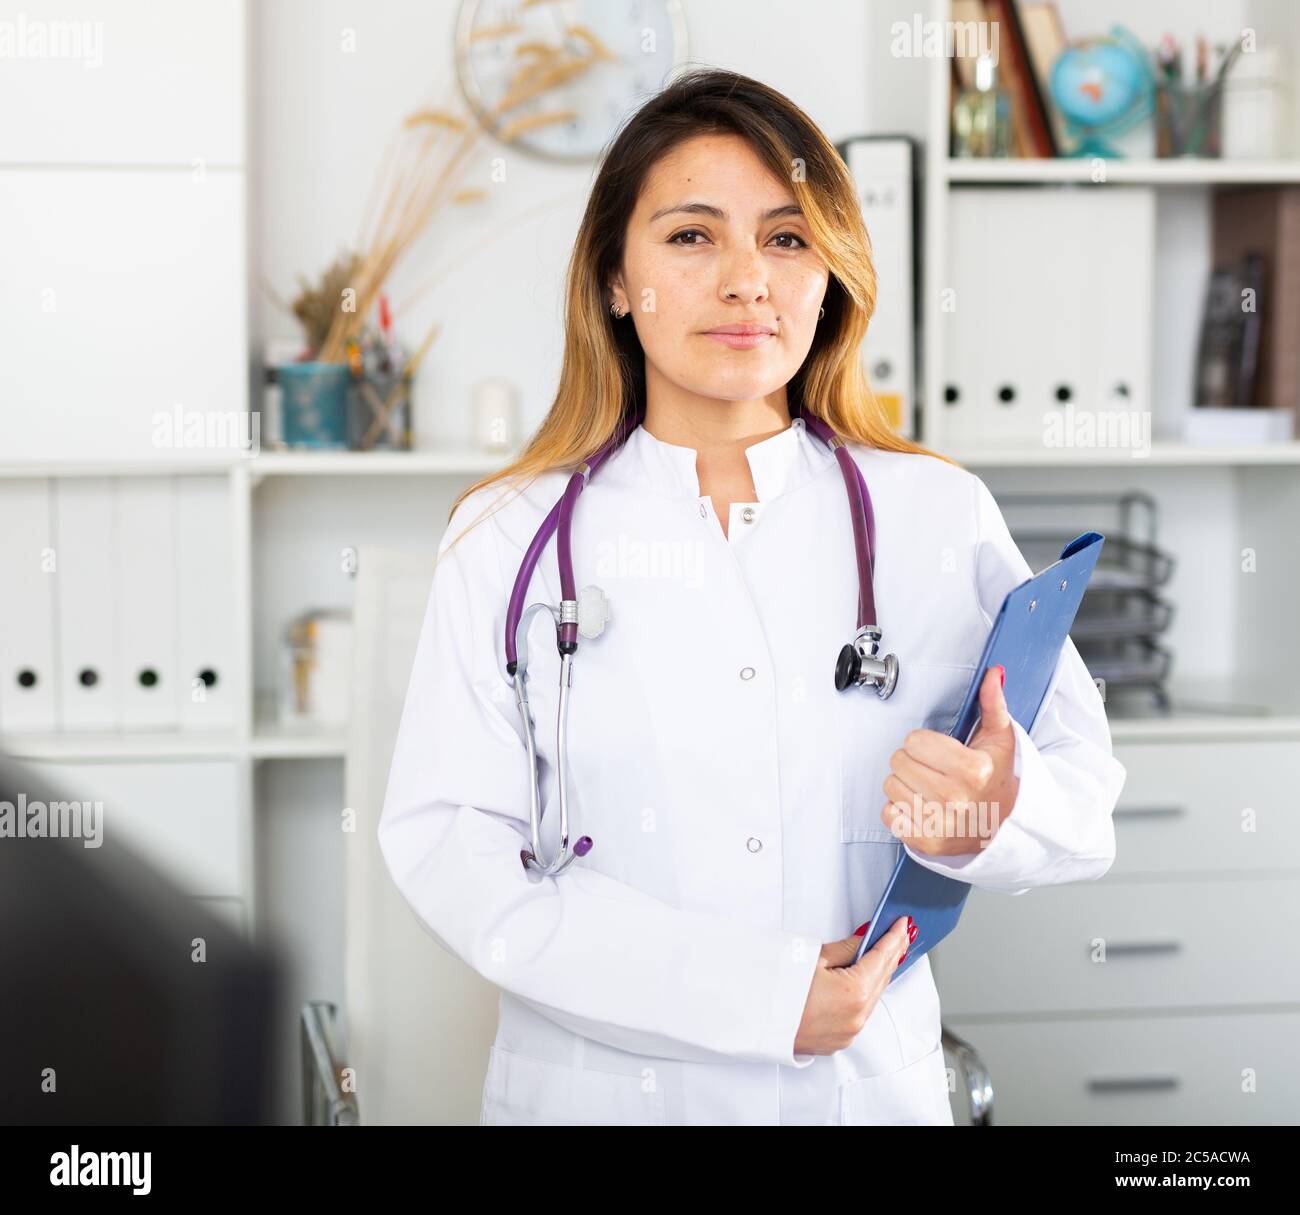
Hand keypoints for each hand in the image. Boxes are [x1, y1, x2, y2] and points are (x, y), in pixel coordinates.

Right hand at [792, 917, 911, 1055]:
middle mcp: (857, 1017)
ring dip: (880, 974)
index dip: (894, 937)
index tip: (902, 925)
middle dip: (892, 954)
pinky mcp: (840, 1040)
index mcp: (855, 993)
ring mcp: (849, 1032)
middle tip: (899, 935)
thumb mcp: (814, 958)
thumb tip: (864, 940)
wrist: (754, 1018)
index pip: (883, 957)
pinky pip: (862, 1013)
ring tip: (885, 954)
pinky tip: (866, 980)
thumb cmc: (779, 988)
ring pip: (874, 997)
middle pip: (883, 978)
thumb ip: (847, 948)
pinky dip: (867, 994)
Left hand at [879, 665, 1018, 857]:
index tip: (940, 752)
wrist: (1005, 827)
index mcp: (973, 770)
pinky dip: (900, 809)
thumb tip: (992, 674)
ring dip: (905, 784)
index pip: (914, 740)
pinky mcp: (925, 841)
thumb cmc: (997, 780)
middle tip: (934, 770)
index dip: (924, 743)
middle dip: (912, 761)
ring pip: (890, 785)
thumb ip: (992, 704)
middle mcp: (955, 798)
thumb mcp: (1000, 740)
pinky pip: (888, 813)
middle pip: (898, 761)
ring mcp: (939, 823)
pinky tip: (922, 806)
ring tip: (929, 788)